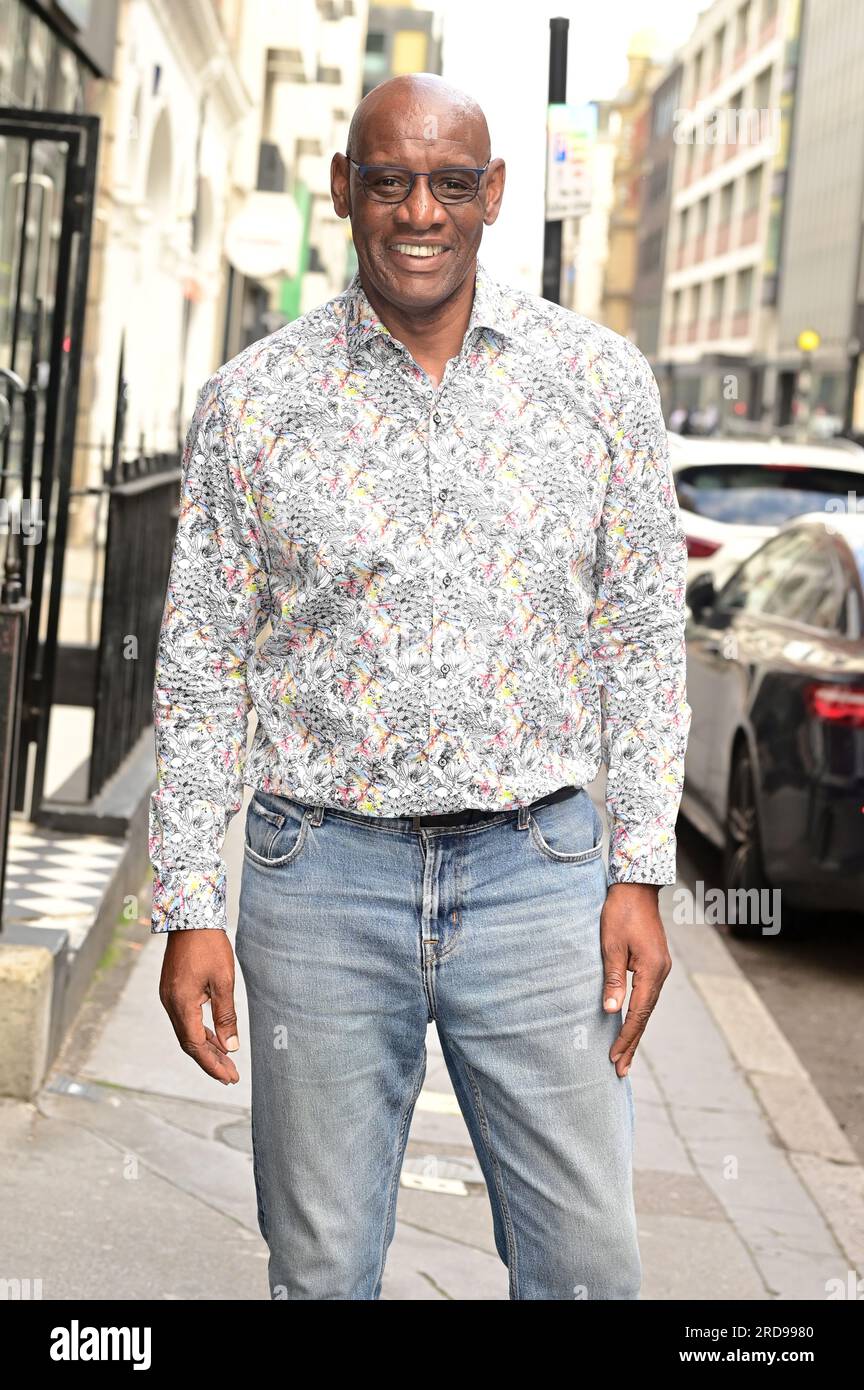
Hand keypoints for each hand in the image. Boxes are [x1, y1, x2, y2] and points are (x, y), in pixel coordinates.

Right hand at [159, 929, 240, 1084]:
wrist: (189, 917)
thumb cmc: (209, 946)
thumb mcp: (223, 981)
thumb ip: (226, 1015)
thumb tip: (231, 1047)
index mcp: (182, 1004)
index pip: (196, 1045)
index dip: (213, 1064)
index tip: (230, 1077)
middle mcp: (170, 1004)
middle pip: (189, 1043)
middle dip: (210, 1061)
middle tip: (230, 1076)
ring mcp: (169, 997)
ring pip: (186, 1032)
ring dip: (205, 1047)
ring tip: (225, 1062)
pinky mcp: (172, 990)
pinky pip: (185, 1019)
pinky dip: (200, 1031)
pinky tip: (214, 1037)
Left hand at [600, 882, 671, 1077]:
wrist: (636, 888)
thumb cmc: (620, 913)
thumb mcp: (611, 946)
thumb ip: (613, 980)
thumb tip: (611, 1011)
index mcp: (652, 970)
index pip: (638, 1013)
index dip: (626, 1037)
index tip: (613, 1057)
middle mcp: (660, 973)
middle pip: (646, 1015)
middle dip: (632, 1043)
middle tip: (620, 1069)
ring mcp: (659, 968)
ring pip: (647, 1007)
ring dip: (635, 1030)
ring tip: (623, 1055)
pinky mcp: (654, 964)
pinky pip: (646, 996)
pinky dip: (637, 1013)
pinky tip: (630, 1024)